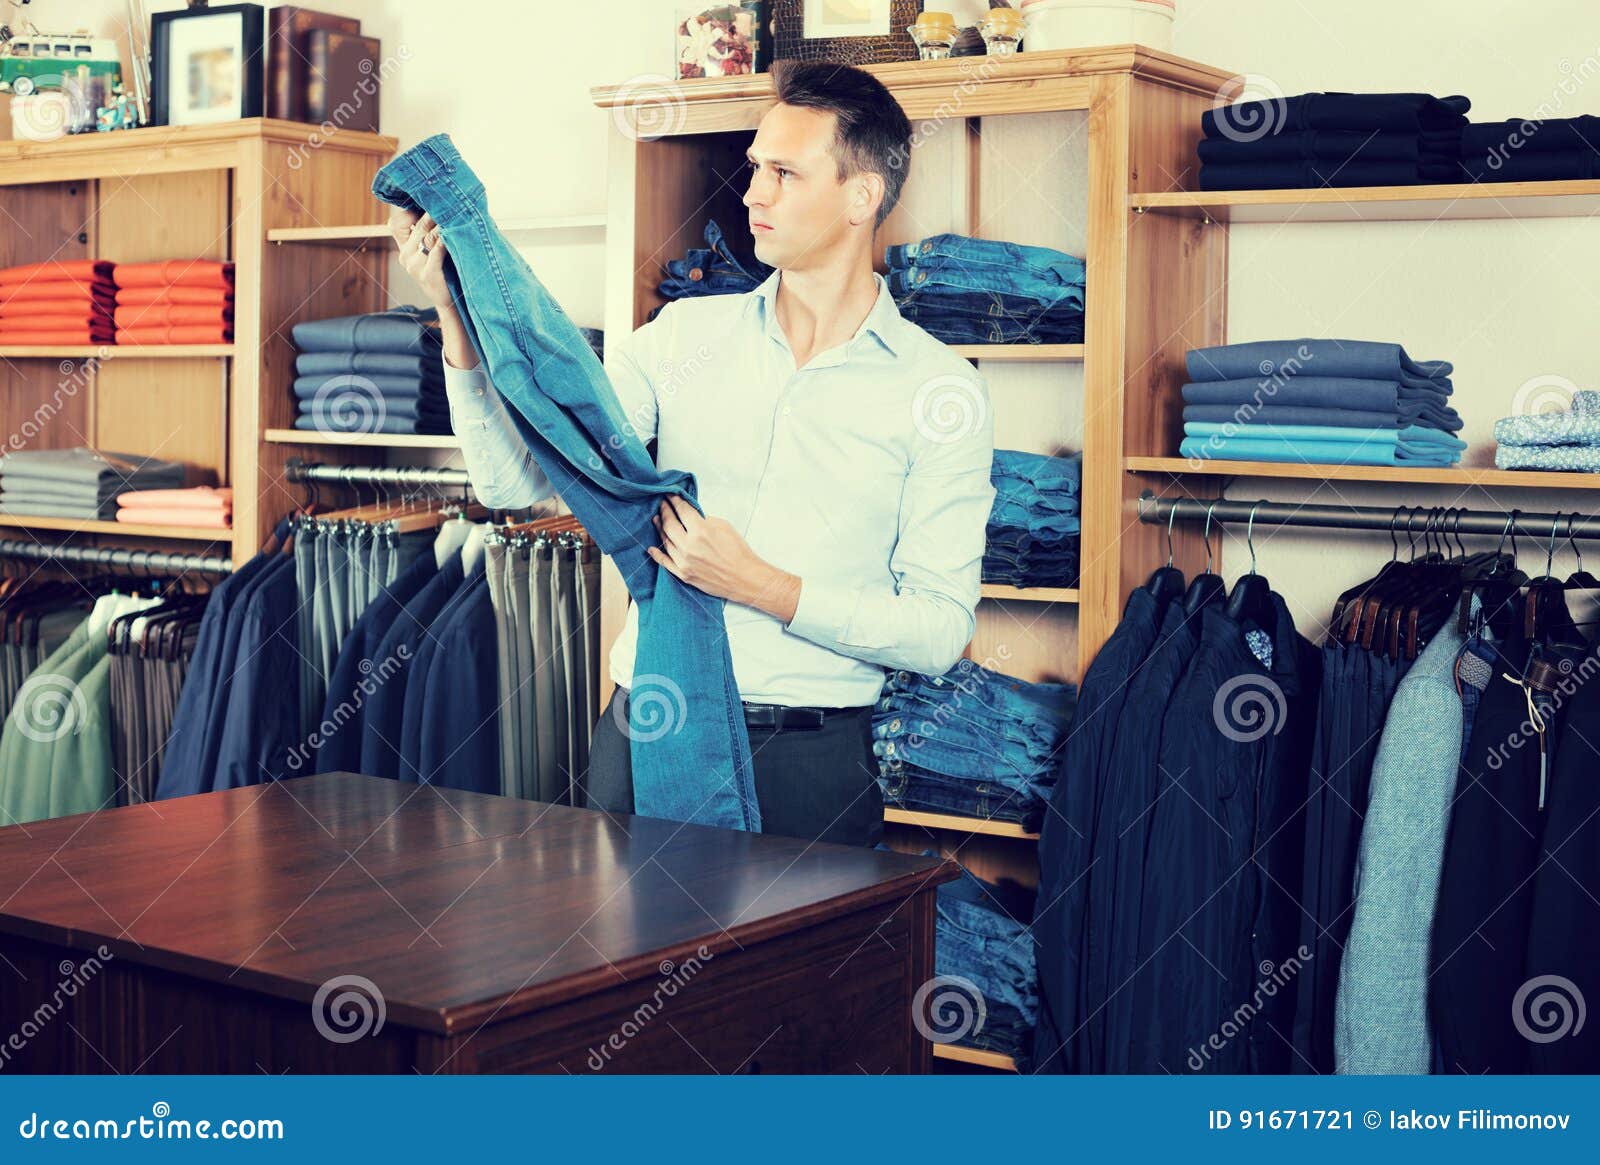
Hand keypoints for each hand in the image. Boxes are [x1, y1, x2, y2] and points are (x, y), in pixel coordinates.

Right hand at [388, 208, 449, 310]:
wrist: (449, 303)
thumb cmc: (444, 274)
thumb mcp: (430, 253)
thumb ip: (427, 234)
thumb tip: (437, 207)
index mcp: (404, 249)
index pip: (396, 223)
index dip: (408, 210)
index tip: (426, 200)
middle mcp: (406, 256)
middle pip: (418, 226)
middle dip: (434, 212)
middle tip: (448, 200)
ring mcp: (415, 266)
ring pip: (428, 236)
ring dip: (442, 223)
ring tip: (455, 212)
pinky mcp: (428, 275)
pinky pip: (436, 250)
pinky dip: (445, 239)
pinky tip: (453, 231)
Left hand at [649, 496, 799, 620]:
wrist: (745, 578)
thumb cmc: (739, 553)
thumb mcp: (724, 526)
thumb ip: (705, 519)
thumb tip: (692, 516)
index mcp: (701, 530)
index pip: (681, 511)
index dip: (674, 501)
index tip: (670, 496)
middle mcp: (689, 546)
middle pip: (669, 524)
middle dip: (664, 511)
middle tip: (662, 505)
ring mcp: (684, 561)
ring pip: (665, 541)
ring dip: (659, 529)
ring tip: (657, 520)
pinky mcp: (684, 574)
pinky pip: (665, 563)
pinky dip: (657, 555)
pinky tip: (652, 548)